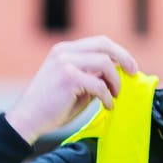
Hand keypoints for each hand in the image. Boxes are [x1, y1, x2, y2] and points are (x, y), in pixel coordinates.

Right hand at [5, 36, 137, 144]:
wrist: (27, 119)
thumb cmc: (51, 107)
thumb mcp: (75, 87)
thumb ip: (92, 77)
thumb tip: (116, 75)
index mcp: (65, 50)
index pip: (99, 42)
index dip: (119, 52)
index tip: (130, 67)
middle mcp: (65, 52)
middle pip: (104, 45)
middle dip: (124, 58)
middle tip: (134, 74)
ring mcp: (66, 62)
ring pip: (105, 63)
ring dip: (116, 82)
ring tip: (115, 96)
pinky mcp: (69, 78)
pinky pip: (99, 85)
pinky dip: (108, 97)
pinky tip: (107, 106)